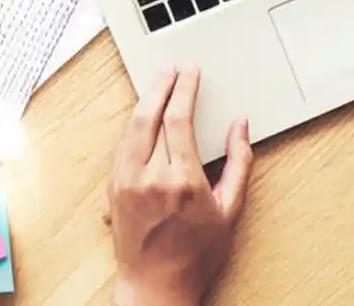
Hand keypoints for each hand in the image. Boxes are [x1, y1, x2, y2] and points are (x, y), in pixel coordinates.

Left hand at [108, 65, 253, 305]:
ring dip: (144, 100)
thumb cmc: (196, 254)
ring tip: (158, 83)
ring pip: (132, 127)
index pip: (178, 120)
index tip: (191, 73)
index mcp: (182, 181)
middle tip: (172, 69)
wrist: (156, 285)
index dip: (185, 90)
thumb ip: (239, 163)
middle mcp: (149, 178)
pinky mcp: (113, 188)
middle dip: (162, 86)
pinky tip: (142, 114)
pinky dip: (133, 124)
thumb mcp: (230, 210)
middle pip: (151, 116)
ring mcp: (126, 182)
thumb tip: (240, 126)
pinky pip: (122, 145)